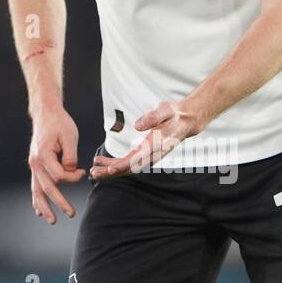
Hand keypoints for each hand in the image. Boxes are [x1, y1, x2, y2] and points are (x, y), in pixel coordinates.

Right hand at [28, 108, 85, 222]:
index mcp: (44, 155)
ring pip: (37, 191)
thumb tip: (72, 172)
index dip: (73, 178)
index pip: (59, 176)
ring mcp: (33, 165)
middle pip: (47, 188)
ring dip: (44, 207)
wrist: (46, 113)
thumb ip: (70, 156)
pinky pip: (35, 186)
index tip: (83, 172)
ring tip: (52, 220)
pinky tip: (39, 210)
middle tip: (71, 214)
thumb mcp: (70, 136)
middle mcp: (35, 162)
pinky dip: (37, 199)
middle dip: (59, 202)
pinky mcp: (36, 166)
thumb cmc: (59, 123)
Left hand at [89, 99, 204, 177]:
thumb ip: (153, 116)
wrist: (187, 121)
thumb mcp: (166, 109)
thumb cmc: (175, 114)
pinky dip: (117, 165)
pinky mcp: (147, 155)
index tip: (109, 169)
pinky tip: (105, 163)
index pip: (138, 158)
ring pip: (129, 168)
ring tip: (95, 170)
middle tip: (95, 173)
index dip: (123, 164)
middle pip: (131, 167)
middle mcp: (154, 154)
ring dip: (111, 170)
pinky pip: (131, 163)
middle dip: (112, 171)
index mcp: (157, 143)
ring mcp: (150, 156)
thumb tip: (138, 125)